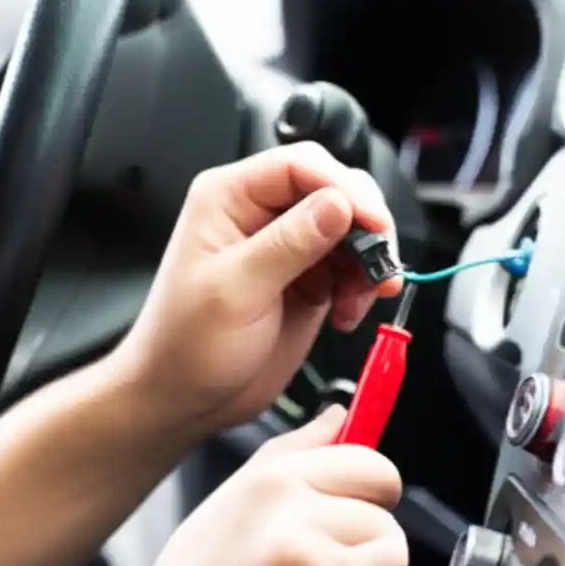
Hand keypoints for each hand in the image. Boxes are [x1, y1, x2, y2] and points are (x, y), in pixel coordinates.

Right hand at [81, 406, 407, 565]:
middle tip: (309, 563)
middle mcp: (306, 536)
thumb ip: (291, 455)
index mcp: (273, 490)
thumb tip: (341, 416)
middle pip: (386, 523)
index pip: (374, 466)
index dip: (371, 484)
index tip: (365, 494)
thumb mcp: (225, 508)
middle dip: (360, 541)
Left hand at [109, 142, 402, 433]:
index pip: (300, 166)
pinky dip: (363, 286)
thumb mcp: (236, 292)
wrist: (184, 399)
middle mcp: (259, 213)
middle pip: (335, 189)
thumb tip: (338, 205)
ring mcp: (287, 246)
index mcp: (229, 198)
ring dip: (368, 262)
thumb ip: (289, 245)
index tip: (374, 224)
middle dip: (365, 225)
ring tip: (361, 299)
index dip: (345, 189)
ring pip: (351, 228)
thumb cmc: (186, 346)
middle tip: (380, 263)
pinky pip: (352, 265)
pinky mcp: (307, 278)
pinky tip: (349, 313)